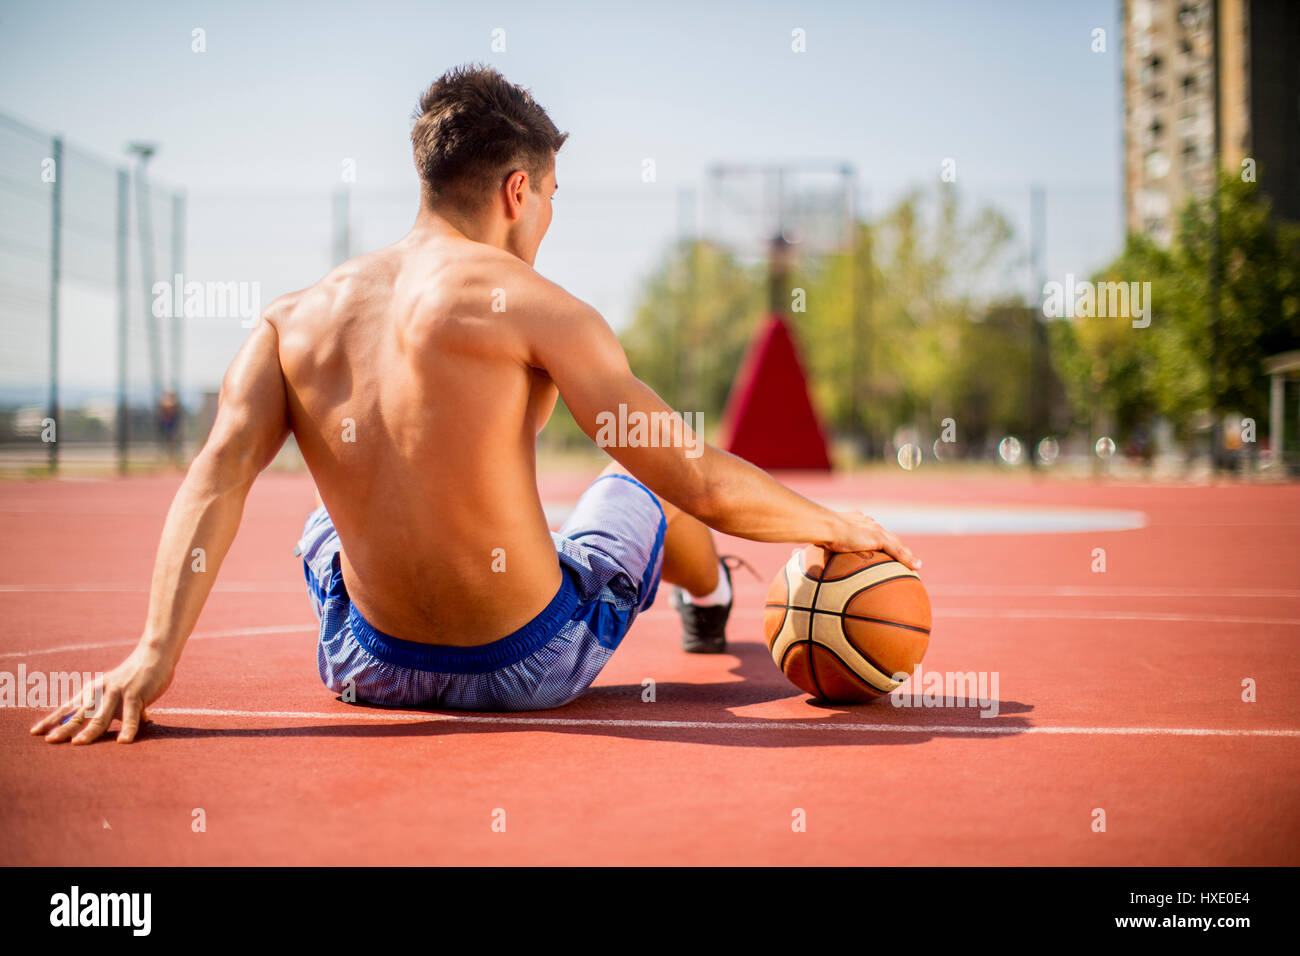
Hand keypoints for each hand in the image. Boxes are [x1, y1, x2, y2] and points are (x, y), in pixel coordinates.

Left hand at [30, 643, 174, 744]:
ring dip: (89, 731)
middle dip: (63, 728)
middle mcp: (100, 693)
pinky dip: (127, 729)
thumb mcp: (119, 692)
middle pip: (79, 715)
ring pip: (101, 716)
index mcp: (92, 692)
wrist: (154, 655)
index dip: (52, 721)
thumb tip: (135, 723)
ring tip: (78, 743)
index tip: (35, 732)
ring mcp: (116, 694)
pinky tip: (123, 741)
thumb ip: (122, 709)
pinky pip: (130, 716)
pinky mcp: (134, 695)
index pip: (68, 708)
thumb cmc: (136, 676)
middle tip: (49, 740)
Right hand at [822, 511, 921, 570]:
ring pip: (896, 543)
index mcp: (857, 520)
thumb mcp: (824, 538)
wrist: (826, 526)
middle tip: (906, 557)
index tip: (882, 546)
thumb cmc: (820, 532)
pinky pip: (897, 550)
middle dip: (897, 546)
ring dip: (907, 554)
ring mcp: (875, 530)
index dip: (880, 539)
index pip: (872, 531)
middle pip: (888, 536)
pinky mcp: (879, 537)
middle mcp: (869, 523)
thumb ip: (825, 545)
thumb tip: (809, 560)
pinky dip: (907, 558)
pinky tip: (917, 567)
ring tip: (917, 565)